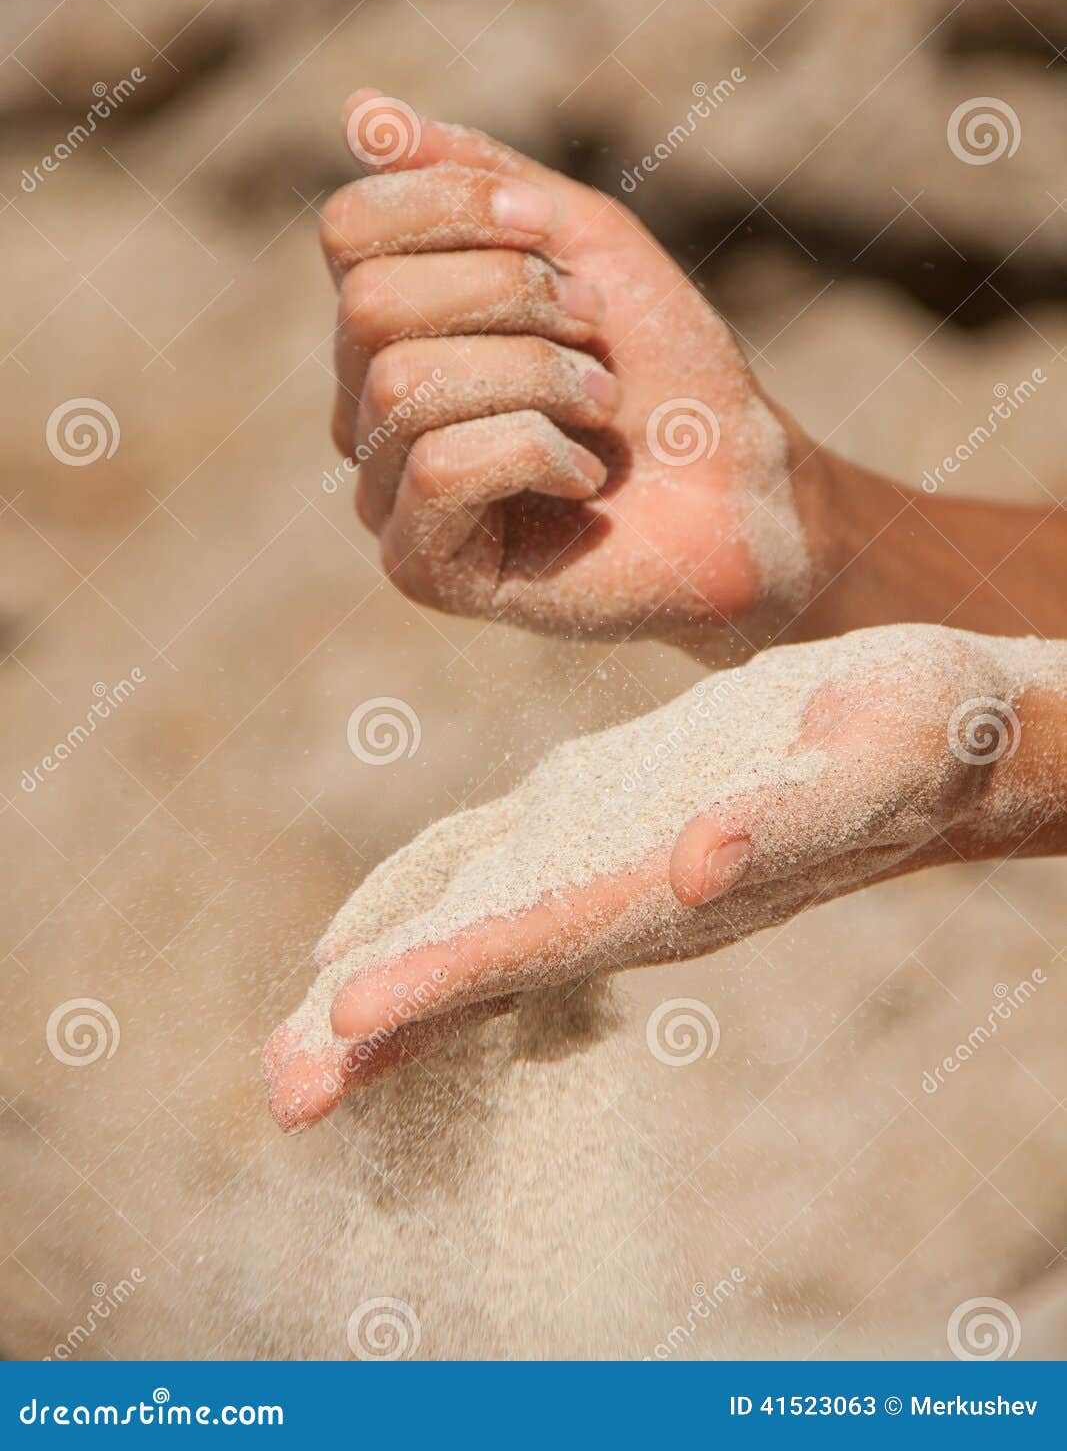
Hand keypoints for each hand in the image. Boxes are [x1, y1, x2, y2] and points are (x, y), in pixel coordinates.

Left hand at [264, 625, 1057, 1130]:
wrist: (937, 734)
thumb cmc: (921, 738)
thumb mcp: (873, 757)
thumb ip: (786, 819)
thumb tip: (696, 863)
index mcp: (677, 885)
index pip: (544, 941)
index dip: (448, 979)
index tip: (349, 1023)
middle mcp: (631, 890)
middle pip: (489, 965)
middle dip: (386, 1028)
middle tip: (282, 1094)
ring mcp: (611, 858)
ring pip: (474, 926)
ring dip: (383, 980)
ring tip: (294, 1046)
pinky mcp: (604, 811)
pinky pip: (489, 868)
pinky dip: (417, 902)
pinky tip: (358, 934)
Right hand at [320, 91, 826, 643]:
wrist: (744, 488)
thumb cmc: (665, 367)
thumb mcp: (580, 240)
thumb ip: (473, 177)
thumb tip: (357, 110)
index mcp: (393, 323)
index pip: (348, 231)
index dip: (453, 206)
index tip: (552, 230)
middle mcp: (367, 405)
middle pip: (369, 304)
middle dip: (508, 297)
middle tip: (593, 330)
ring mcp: (385, 491)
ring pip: (403, 384)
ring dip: (538, 375)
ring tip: (600, 406)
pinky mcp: (420, 567)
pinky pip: (435, 469)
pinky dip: (535, 452)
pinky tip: (582, 479)